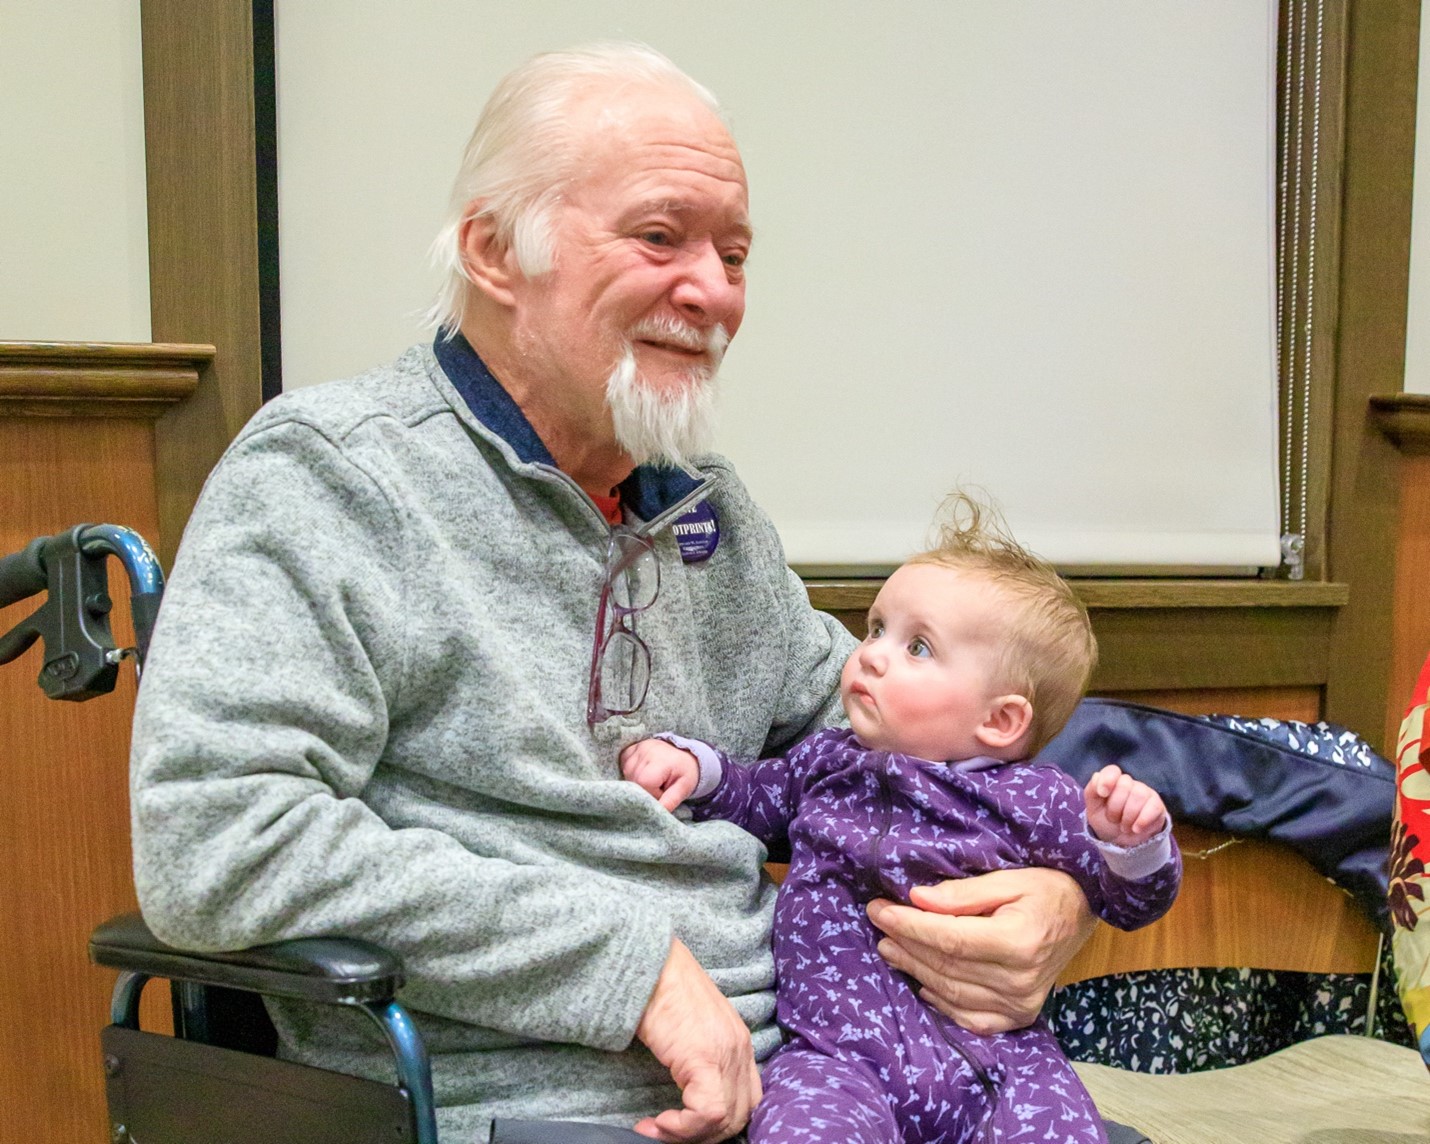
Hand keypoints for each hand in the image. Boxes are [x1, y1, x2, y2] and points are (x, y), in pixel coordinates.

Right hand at [621, 739, 698, 811]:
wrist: (685, 755)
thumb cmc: (685, 773)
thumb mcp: (683, 788)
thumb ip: (670, 801)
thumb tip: (656, 815)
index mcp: (660, 760)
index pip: (644, 783)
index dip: (651, 793)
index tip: (663, 792)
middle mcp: (645, 750)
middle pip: (633, 780)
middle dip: (645, 789)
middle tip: (659, 787)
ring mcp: (636, 748)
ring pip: (626, 774)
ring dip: (637, 783)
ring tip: (652, 780)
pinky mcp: (630, 749)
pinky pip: (623, 766)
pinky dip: (631, 774)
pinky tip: (642, 773)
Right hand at [633, 938, 761, 1142]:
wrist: (649, 963)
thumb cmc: (659, 990)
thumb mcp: (690, 1028)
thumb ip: (700, 1056)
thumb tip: (687, 1096)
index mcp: (738, 1042)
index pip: (748, 1101)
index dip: (718, 1123)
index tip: (682, 1125)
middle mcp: (740, 1048)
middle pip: (740, 1116)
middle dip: (702, 1135)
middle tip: (667, 1132)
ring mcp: (727, 1053)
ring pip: (725, 1120)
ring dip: (688, 1134)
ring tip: (656, 1129)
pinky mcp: (706, 1057)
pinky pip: (708, 1112)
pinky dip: (682, 1127)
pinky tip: (658, 1122)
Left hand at [867, 867, 1094, 1034]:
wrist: (1083, 915)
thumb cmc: (1046, 890)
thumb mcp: (1008, 878)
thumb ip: (962, 893)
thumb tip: (916, 899)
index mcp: (1018, 942)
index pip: (948, 938)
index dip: (909, 925)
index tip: (879, 909)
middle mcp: (1019, 981)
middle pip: (945, 966)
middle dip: (905, 943)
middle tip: (878, 923)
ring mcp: (1020, 1004)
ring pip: (951, 992)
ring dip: (915, 970)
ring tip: (889, 948)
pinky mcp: (1019, 1016)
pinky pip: (970, 1018)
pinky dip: (942, 1002)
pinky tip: (923, 984)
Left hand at [1084, 764, 1167, 846]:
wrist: (1121, 841)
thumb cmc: (1106, 820)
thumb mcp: (1093, 808)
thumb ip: (1091, 790)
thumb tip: (1097, 777)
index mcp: (1112, 781)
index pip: (1112, 771)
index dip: (1107, 780)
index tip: (1103, 794)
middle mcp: (1129, 783)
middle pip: (1124, 785)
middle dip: (1115, 807)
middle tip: (1114, 819)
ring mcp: (1145, 793)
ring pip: (1139, 795)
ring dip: (1128, 817)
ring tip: (1124, 827)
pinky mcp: (1157, 805)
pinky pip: (1153, 807)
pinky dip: (1142, 820)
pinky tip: (1136, 828)